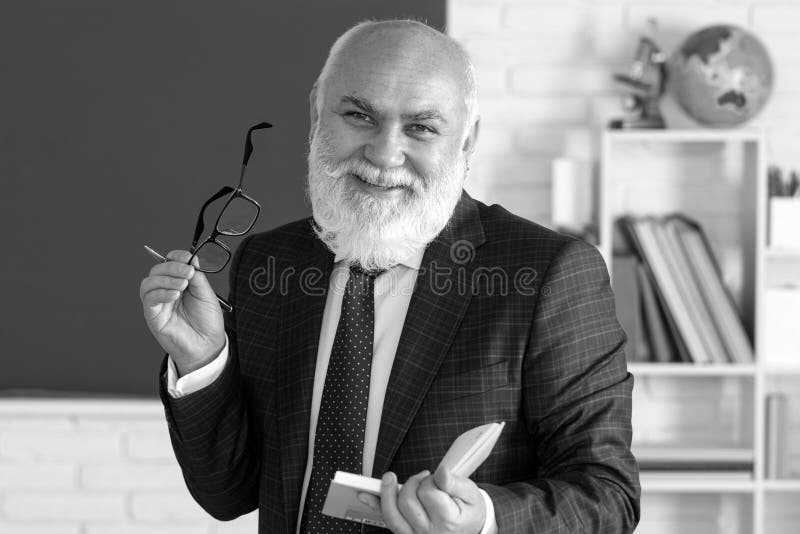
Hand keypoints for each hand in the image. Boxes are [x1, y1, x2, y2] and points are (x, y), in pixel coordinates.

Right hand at [139, 250, 225, 373]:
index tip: (188, 258)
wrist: (207, 344)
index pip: (169, 263)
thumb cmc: (207, 321)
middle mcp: (165, 291)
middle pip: (157, 271)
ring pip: (149, 283)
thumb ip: (197, 277)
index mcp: (178, 283)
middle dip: (172, 267)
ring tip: (183, 285)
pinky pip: (149, 300)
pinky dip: (161, 293)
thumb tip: (191, 259)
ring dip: (166, 280)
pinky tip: (175, 295)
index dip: (176, 257)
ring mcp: (158, 304)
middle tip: (188, 272)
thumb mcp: (206, 294)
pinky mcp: (153, 316)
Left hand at [362, 465, 485, 533]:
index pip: (428, 492)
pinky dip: (375, 506)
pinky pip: (387, 522)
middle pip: (407, 501)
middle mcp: (429, 532)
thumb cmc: (469, 510)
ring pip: (392, 514)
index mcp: (447, 520)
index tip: (438, 478)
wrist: (471, 530)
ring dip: (387, 492)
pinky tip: (364, 495)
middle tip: (425, 479)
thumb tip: (440, 473)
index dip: (431, 480)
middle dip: (413, 483)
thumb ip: (455, 482)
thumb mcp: (471, 493)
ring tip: (389, 478)